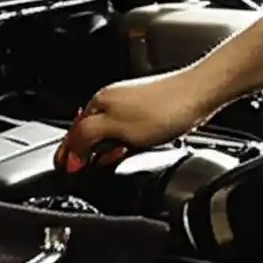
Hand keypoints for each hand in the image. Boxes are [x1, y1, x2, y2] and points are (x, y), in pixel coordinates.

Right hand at [54, 68, 215, 172]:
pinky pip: (125, 130)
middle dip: (82, 150)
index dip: (68, 153)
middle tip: (76, 168)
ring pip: (108, 130)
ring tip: (96, 163)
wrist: (198, 94)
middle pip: (89, 130)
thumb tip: (70, 153)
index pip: (74, 132)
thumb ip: (88, 139)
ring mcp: (131, 105)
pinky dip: (119, 143)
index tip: (64, 168)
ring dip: (101, 148)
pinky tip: (124, 150)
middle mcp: (112, 100)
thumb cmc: (163, 108)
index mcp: (99, 103)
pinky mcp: (148, 111)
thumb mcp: (116, 128)